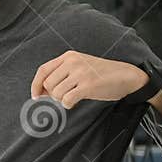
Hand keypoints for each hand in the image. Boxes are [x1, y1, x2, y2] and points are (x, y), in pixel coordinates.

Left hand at [30, 50, 148, 109]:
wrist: (127, 76)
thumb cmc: (101, 74)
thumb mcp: (79, 68)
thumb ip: (60, 76)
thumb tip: (40, 92)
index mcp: (68, 56)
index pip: (43, 70)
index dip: (35, 85)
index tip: (35, 96)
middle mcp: (72, 62)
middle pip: (48, 84)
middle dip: (53, 94)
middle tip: (64, 96)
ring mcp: (80, 73)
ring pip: (56, 93)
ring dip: (62, 100)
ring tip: (73, 97)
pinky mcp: (88, 85)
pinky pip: (67, 100)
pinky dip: (68, 104)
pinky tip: (74, 102)